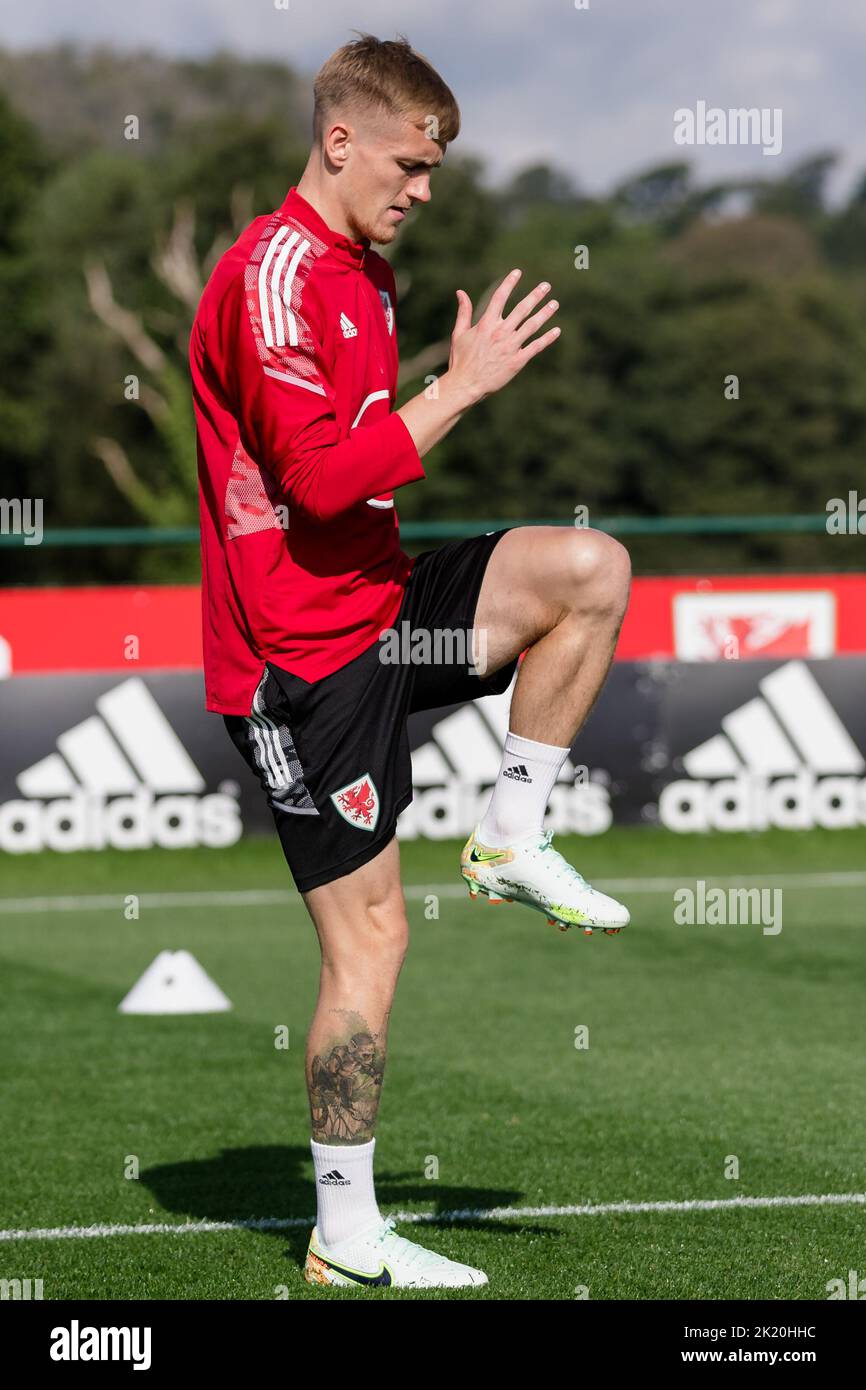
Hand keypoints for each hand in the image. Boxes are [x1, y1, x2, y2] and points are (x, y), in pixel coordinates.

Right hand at [447, 269, 559, 404]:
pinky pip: (535, 347)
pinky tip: (556, 330)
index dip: (509, 283)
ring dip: (545, 313)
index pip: (499, 297)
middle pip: (521, 309)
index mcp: (486, 324)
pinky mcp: (517, 361)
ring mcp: (510, 346)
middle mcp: (500, 332)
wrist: (466, 385)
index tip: (518, 272)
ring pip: (531, 326)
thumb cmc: (461, 360)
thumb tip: (461, 292)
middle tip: (546, 286)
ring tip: (555, 303)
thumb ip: (463, 312)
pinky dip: (547, 338)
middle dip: (535, 296)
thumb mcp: (459, 333)